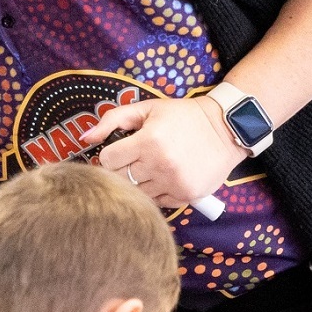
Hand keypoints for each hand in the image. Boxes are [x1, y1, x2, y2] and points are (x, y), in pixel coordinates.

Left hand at [86, 97, 243, 210]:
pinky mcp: (186, 195)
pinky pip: (157, 202)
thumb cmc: (182, 116)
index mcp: (148, 141)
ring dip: (137, 184)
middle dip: (121, 170)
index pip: (108, 160)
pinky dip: (155, 192)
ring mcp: (174, 183)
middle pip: (120, 180)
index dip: (110, 155)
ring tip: (148, 168)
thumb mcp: (147, 109)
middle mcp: (160, 165)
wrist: (226, 128)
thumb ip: (112, 119)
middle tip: (132, 160)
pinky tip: (163, 177)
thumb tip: (85, 138)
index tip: (119, 150)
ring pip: (137, 194)